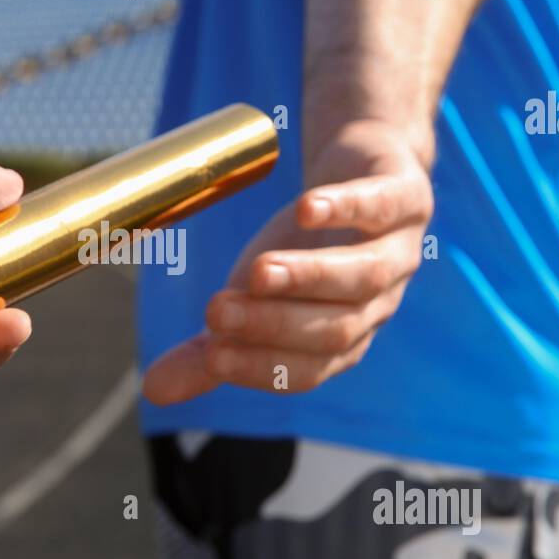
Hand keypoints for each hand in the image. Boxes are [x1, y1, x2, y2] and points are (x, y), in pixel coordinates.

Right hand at [143, 120, 432, 403]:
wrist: (357, 169)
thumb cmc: (300, 246)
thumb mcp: (250, 297)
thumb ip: (211, 346)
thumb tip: (152, 390)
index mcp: (340, 341)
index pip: (306, 370)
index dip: (261, 367)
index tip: (212, 356)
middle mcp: (377, 305)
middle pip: (334, 328)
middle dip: (275, 324)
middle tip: (218, 313)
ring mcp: (398, 253)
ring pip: (361, 276)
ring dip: (308, 277)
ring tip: (257, 272)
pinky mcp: (406, 199)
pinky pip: (381, 209)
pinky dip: (346, 211)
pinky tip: (306, 210)